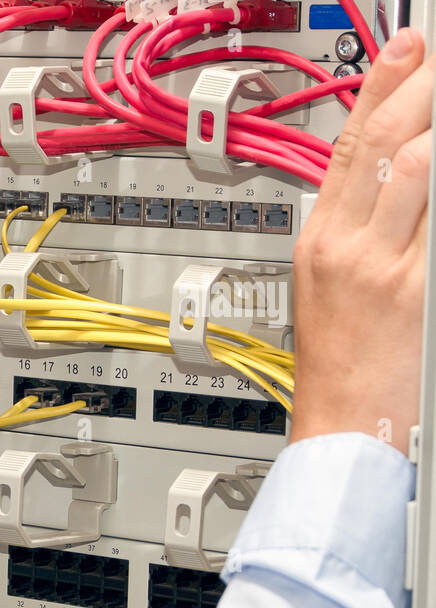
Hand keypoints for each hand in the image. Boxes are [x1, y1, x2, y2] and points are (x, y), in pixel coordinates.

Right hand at [290, 29, 431, 453]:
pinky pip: (434, 216)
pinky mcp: (411, 290)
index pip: (345, 146)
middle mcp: (341, 247)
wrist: (343, 426)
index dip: (377, 85)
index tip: (406, 45)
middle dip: (416, 84)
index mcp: (319, 242)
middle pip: (377, 142)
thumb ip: (361, 230)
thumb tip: (398, 178)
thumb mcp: (331, 286)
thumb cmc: (340, 367)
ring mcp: (376, 266)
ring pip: (409, 165)